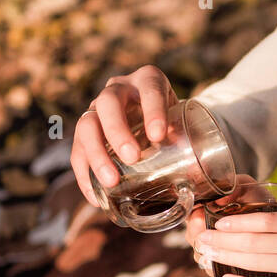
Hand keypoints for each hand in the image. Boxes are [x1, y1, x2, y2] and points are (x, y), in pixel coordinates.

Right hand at [71, 64, 178, 209]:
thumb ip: (191, 143)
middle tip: (132, 157)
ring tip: (111, 182)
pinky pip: (77, 150)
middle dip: (118, 130)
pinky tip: (96, 196)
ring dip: (96, 155)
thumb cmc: (175, 120)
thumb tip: (198, 192)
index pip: (150, 90)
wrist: (156, 116)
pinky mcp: (86, 130)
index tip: (158, 135)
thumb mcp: (185, 122)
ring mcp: (97, 107)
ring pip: (86, 125)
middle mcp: (119, 88)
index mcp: (148, 79)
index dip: (153, 111)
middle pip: (109, 103)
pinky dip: (85, 174)